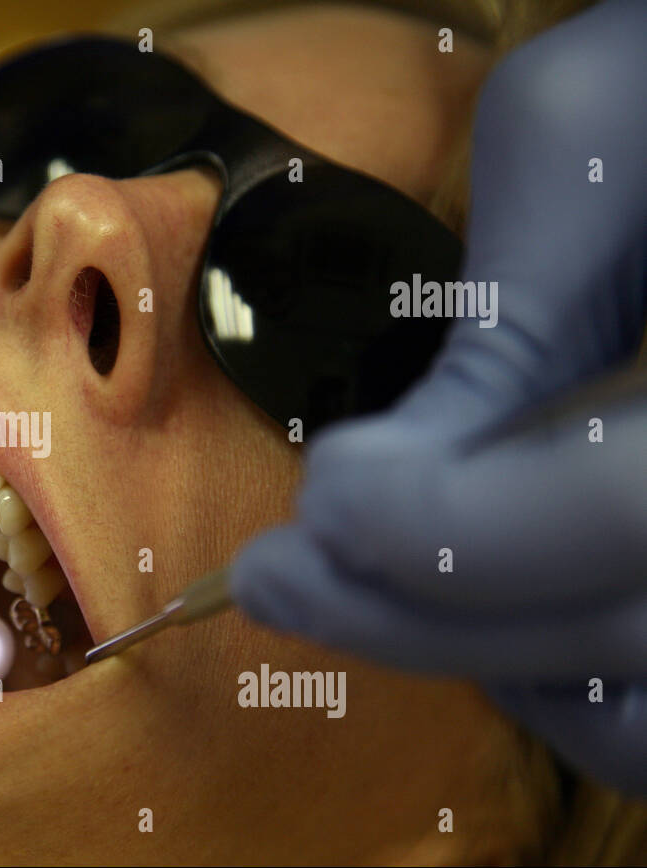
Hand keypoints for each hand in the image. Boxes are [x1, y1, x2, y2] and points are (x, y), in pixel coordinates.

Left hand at [231, 0, 646, 793]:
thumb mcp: (588, 140)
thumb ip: (497, 319)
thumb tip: (377, 481)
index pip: (623, 510)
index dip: (453, 528)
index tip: (327, 486)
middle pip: (616, 633)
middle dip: (414, 612)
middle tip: (270, 577)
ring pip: (637, 714)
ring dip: (478, 663)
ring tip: (360, 589)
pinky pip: (643, 710)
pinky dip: (545, 685)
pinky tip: (463, 606)